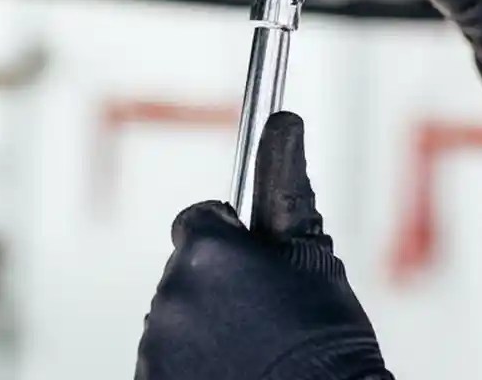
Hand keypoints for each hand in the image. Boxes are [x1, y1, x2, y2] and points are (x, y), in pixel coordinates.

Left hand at [135, 112, 390, 379]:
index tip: (260, 264)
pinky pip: (168, 358)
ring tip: (256, 352)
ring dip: (207, 325)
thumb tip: (283, 126)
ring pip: (179, 315)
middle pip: (190, 269)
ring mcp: (156, 344)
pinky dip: (194, 362)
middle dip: (222, 283)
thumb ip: (286, 188)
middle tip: (269, 314)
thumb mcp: (313, 258)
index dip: (235, 239)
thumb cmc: (325, 345)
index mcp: (207, 251)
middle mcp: (171, 293)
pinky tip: (235, 370)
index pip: (201, 218)